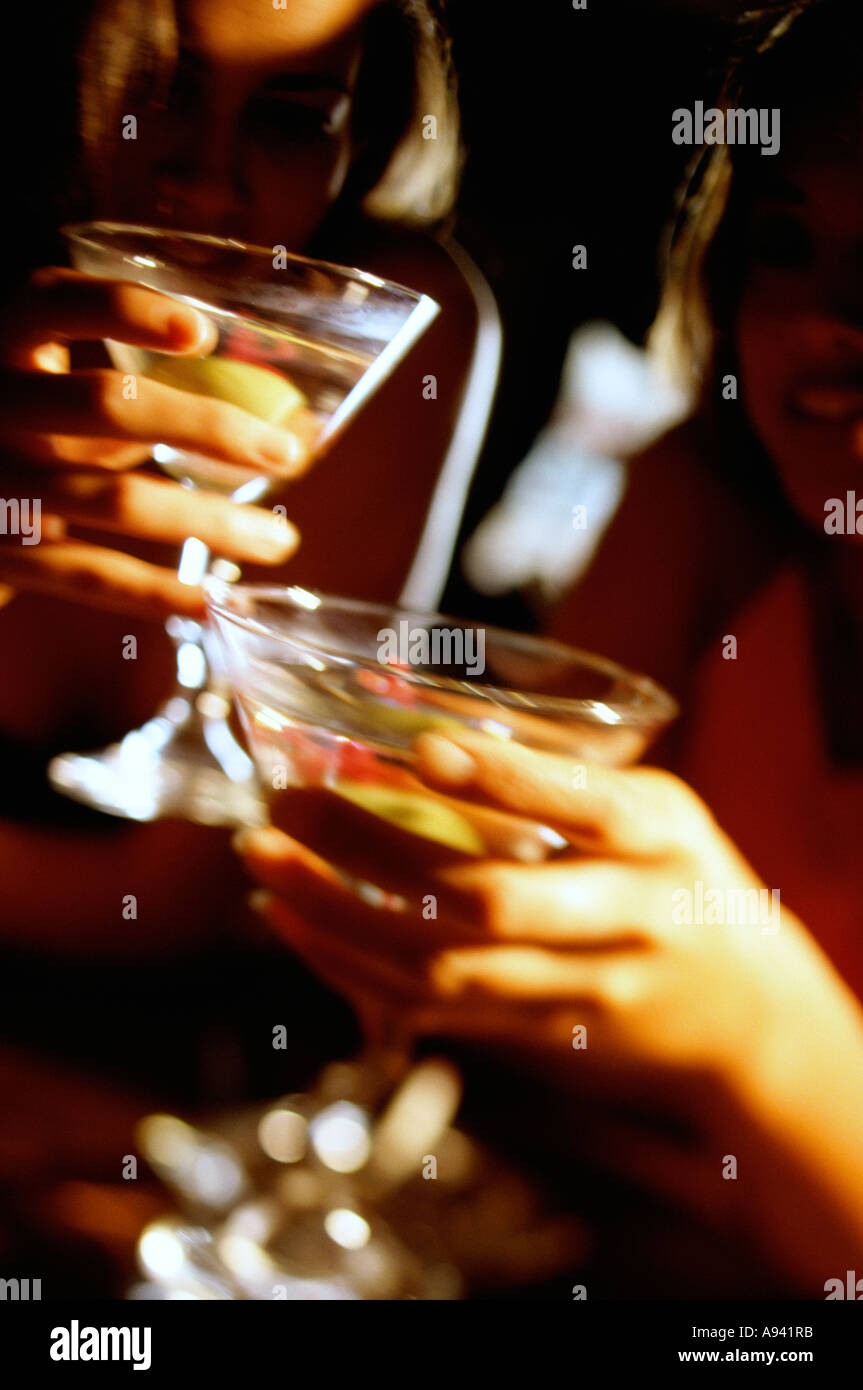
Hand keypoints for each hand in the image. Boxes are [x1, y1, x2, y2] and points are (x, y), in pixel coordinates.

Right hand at [0, 268, 308, 616]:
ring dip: (209, 521)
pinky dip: (159, 592)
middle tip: (287, 456)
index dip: (123, 310)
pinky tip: (215, 601)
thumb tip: (290, 424)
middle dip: (206, 428)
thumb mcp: (70, 405)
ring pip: (115, 499)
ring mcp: (0, 485)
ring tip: (281, 541)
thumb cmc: (34, 444)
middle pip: (104, 405)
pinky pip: (92, 574)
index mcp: (9, 346)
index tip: (201, 332)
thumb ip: (146, 402)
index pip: (55, 304)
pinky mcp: (9, 556)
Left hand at [238, 728, 862, 1284]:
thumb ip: (558, 770)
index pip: (579, 803)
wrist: (743, 1014)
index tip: (416, 747)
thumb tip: (417, 717)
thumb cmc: (680, 877)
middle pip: (487, 899)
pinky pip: (435, 1011)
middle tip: (286, 806)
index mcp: (658, 834)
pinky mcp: (541, 1036)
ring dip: (338, 921)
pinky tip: (299, 928)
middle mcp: (624, 915)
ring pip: (442, 969)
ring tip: (266, 869)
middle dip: (371, 854)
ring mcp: (580, 988)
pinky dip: (356, 971)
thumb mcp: (656, 806)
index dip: (498, 776)